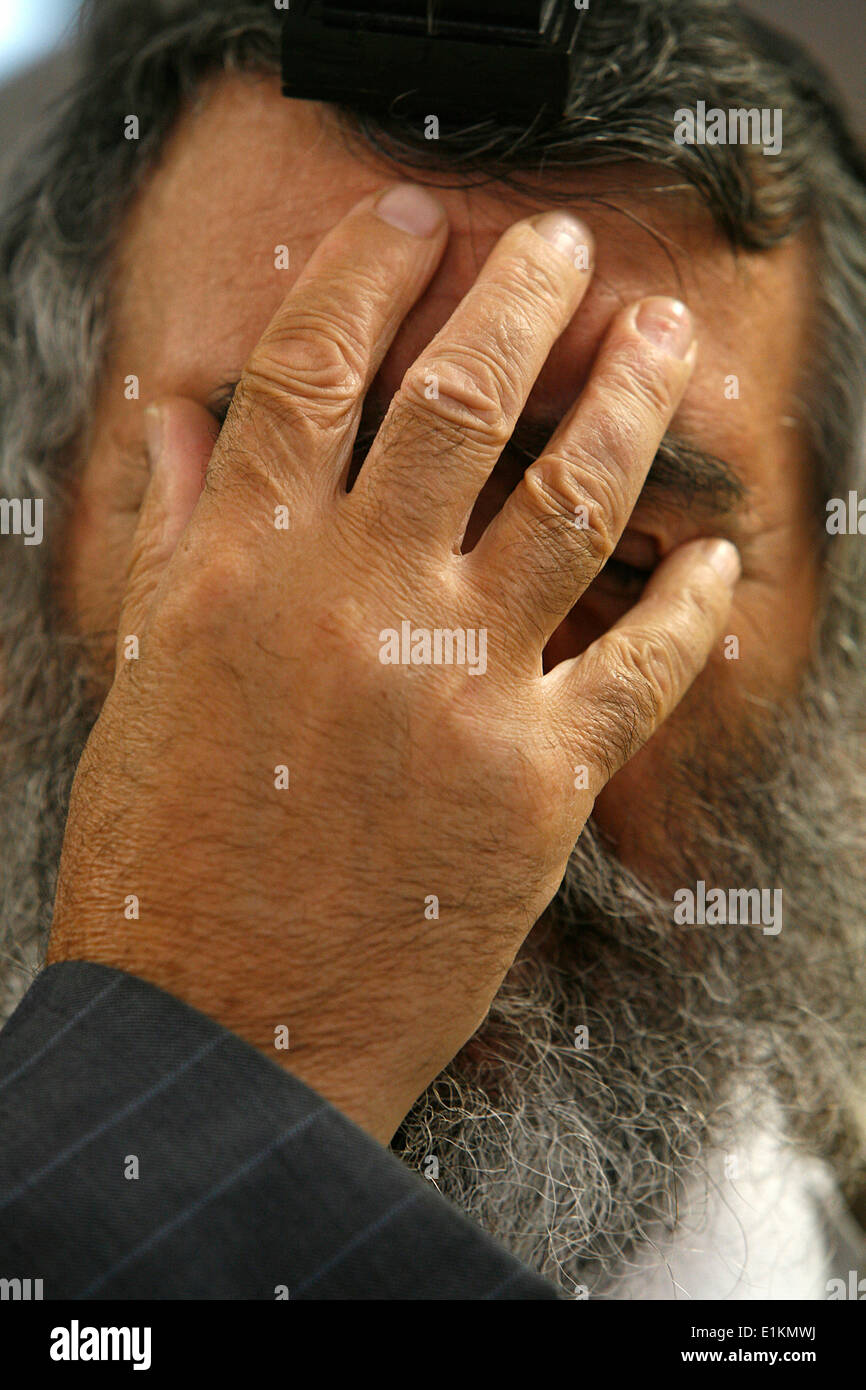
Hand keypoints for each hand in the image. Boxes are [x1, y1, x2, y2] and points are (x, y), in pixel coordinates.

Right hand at [48, 184, 738, 1142]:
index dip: (368, 271)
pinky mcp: (538, 779)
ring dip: (628, 397)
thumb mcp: (148, 681)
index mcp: (244, 571)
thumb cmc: (166, 862)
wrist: (222, 1028)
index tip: (410, 217)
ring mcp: (457, 684)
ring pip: (572, 496)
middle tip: (557, 243)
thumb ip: (182, 538)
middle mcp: (357, 603)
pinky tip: (714, 557)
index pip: (315, 369)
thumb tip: (187, 424)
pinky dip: (691, 601)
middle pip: (459, 399)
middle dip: (518, 295)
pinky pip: (641, 661)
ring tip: (660, 334)